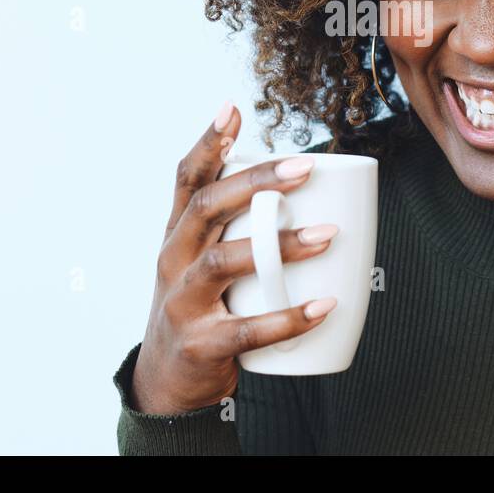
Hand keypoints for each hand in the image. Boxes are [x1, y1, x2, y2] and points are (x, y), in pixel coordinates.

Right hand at [130, 101, 337, 414]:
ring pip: (225, 261)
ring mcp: (183, 302)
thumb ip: (231, 225)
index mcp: (177, 236)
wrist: (166, 384)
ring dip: (280, 245)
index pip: (186, 179)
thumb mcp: (200, 261)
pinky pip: (247, 328)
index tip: (232, 108)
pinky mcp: (200, 343)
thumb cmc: (198, 309)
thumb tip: (291, 181)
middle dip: (255, 182)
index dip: (208, 142)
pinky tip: (324, 305)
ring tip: (328, 234)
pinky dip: (289, 317)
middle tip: (304, 167)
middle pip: (207, 208)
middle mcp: (173, 261)